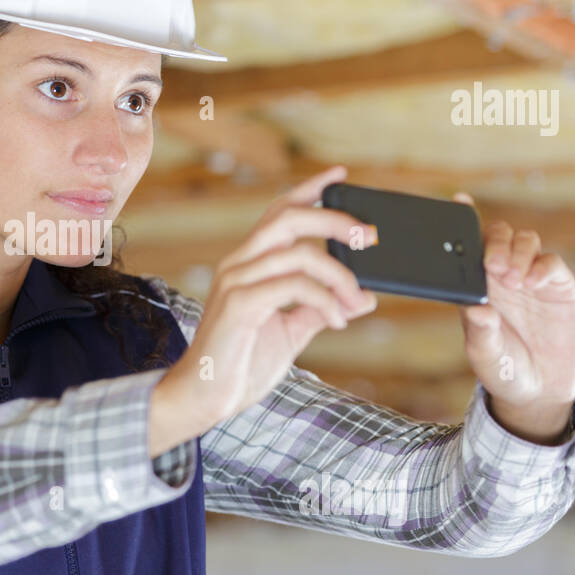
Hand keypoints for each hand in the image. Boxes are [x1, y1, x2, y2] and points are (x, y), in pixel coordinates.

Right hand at [150, 165, 377, 455]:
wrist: (204, 398)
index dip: (310, 190)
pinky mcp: (239, 305)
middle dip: (335, 220)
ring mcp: (236, 282)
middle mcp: (239, 264)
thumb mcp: (291, 332)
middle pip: (289, 218)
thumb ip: (321, 310)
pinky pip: (293, 287)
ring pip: (299, 253)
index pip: (279, 212)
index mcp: (248, 264)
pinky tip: (338, 320)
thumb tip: (364, 297)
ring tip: (356, 299)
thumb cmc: (241, 364)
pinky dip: (325, 301)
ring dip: (340, 275)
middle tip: (370, 237)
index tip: (341, 176)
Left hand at [452, 192, 574, 439]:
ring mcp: (530, 279)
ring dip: (516, 252)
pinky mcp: (557, 287)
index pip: (467, 248)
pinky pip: (551, 263)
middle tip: (493, 266)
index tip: (457, 202)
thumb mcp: (486, 356)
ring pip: (524, 241)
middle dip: (494, 241)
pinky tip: (533, 283)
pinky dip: (542, 266)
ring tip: (514, 280)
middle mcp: (501, 278)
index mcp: (476, 287)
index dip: (463, 223)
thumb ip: (481, 333)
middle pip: (497, 236)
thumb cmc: (504, 371)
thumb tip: (475, 309)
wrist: (542, 391)